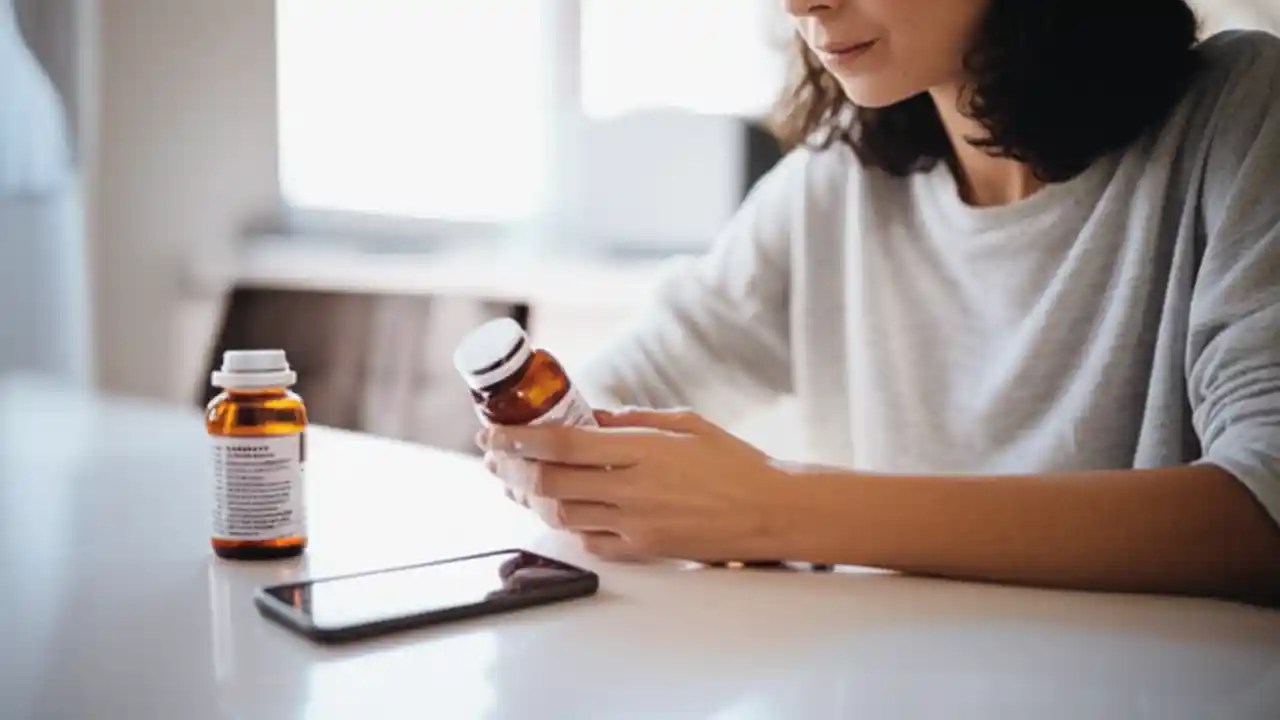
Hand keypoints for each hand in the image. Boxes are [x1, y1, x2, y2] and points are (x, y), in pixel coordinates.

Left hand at [479, 409, 791, 561]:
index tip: (492, 432)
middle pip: (550, 483)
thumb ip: (631, 420)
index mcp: (643, 449)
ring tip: (515, 481)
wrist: (772, 511)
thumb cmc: (734, 463)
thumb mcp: (685, 423)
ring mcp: (636, 525)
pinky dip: (566, 524)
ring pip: (561, 515)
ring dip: (530, 498)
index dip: (518, 439)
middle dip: (511, 469)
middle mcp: (633, 489)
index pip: (562, 443)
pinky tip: (557, 509)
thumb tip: (588, 417)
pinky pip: (589, 541)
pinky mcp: (644, 551)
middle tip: (493, 456)